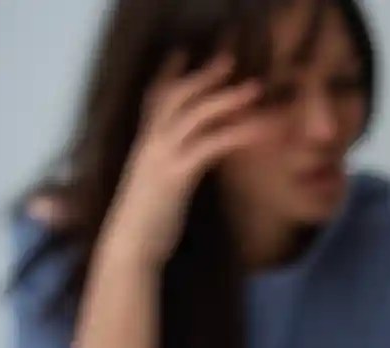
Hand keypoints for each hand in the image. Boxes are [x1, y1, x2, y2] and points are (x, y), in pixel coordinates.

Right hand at [103, 51, 273, 266]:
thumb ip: (167, 170)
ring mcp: (161, 157)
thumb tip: (183, 165)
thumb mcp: (156, 189)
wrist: (129, 249)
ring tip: (256, 88)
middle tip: (230, 60)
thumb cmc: (145, 225)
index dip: (168, 75)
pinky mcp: (177, 175)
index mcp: (143, 146)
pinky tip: (261, 130)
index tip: (183, 54)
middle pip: (177, 96)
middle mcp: (149, 144)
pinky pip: (211, 145)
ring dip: (228, 97)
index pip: (153, 99)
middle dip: (204, 75)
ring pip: (196, 114)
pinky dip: (238, 133)